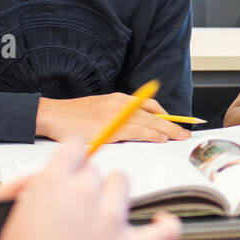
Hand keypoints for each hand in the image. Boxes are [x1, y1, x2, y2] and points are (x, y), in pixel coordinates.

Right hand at [0, 141, 181, 239]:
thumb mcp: (8, 221)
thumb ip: (23, 192)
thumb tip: (37, 181)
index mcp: (52, 184)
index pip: (75, 148)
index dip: (73, 159)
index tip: (72, 169)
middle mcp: (84, 195)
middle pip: (97, 171)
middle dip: (87, 187)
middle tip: (76, 210)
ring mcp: (111, 221)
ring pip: (123, 184)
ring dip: (115, 197)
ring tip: (104, 216)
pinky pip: (165, 229)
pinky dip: (166, 225)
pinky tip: (160, 222)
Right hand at [36, 93, 188, 142]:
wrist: (53, 116)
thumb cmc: (72, 118)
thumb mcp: (99, 113)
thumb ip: (117, 120)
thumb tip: (133, 132)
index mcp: (119, 99)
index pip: (149, 104)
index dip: (166, 114)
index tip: (177, 121)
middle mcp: (121, 104)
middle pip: (154, 114)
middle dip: (172, 124)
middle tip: (186, 132)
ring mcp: (116, 115)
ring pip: (149, 122)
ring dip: (168, 131)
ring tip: (180, 138)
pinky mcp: (110, 127)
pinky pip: (137, 131)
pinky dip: (151, 135)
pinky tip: (161, 140)